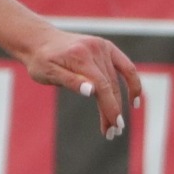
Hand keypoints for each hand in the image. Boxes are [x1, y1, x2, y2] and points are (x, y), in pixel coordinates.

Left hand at [23, 28, 143, 138]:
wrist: (38, 40)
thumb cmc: (40, 61)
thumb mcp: (47, 74)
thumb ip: (70, 81)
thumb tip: (92, 92)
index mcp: (81, 56)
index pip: (102, 86)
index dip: (110, 107)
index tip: (114, 126)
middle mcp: (96, 49)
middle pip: (110, 85)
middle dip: (113, 110)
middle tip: (112, 133)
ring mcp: (103, 47)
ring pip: (116, 81)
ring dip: (117, 103)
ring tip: (114, 126)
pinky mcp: (107, 47)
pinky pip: (125, 67)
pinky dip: (132, 82)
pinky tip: (134, 100)